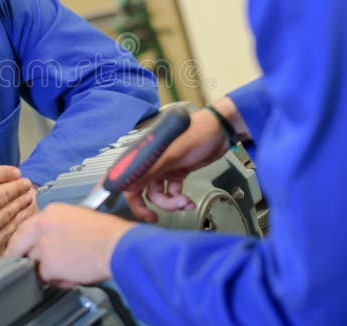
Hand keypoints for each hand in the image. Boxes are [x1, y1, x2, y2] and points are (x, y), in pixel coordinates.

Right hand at [0, 157, 33, 278]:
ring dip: (21, 204)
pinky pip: (5, 236)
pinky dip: (16, 225)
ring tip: (28, 197)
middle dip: (18, 187)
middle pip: (4, 195)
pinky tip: (20, 219)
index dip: (6, 172)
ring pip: (9, 215)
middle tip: (26, 183)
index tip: (14, 172)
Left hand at [5, 203, 134, 288]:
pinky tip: (71, 275)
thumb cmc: (107, 233)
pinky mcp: (49, 264)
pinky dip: (57, 280)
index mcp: (51, 211)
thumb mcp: (79, 217)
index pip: (25, 227)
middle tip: (28, 264)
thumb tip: (49, 239)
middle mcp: (43, 225)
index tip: (25, 248)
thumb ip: (58, 226)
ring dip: (45, 269)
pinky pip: (44, 277)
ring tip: (66, 269)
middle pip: (17, 243)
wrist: (117, 245)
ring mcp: (44, 245)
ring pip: (32, 262)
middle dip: (20, 255)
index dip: (24, 241)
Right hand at [125, 97, 243, 221]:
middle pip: (139, 189)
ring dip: (170, 203)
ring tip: (184, 203)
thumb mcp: (172, 153)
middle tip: (152, 217)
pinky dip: (179, 199)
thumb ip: (150, 169)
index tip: (133, 210)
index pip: (126, 177)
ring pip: (158, 194)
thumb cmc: (197, 132)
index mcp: (145, 153)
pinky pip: (172, 191)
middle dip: (146, 206)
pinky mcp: (177, 171)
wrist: (221, 130)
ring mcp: (164, 167)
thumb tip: (129, 185)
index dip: (125, 194)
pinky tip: (188, 201)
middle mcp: (151, 161)